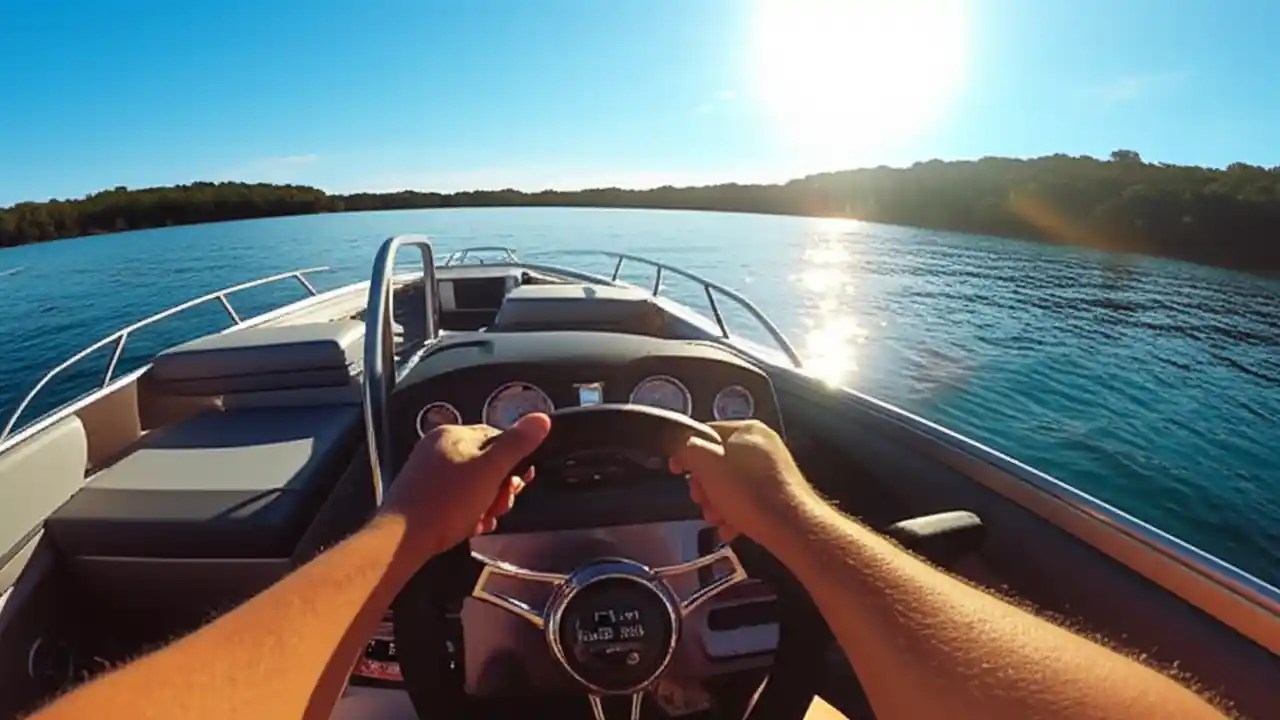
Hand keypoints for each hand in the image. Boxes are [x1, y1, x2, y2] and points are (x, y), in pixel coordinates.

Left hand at [381, 414, 550, 554]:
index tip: (520, 482)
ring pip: (473, 484)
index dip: (514, 461)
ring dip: (486, 504)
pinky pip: (457, 499)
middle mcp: (438, 449)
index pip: (497, 437)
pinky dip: (468, 512)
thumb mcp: (489, 470)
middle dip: (499, 487)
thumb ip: (517, 444)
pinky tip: (471, 526)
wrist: (403, 540)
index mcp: (452, 434)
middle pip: (486, 463)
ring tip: (483, 519)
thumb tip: (541, 418)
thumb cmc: (447, 502)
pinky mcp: (423, 497)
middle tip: (498, 505)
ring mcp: (428, 474)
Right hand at [670, 420, 820, 549]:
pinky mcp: (778, 496)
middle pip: (717, 462)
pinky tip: (732, 526)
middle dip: (704, 486)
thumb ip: (687, 447)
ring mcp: (772, 472)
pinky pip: (746, 501)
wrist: (792, 529)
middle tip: (703, 498)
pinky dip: (735, 514)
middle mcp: (762, 447)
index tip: (677, 470)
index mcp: (746, 431)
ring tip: (718, 517)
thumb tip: (679, 445)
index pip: (705, 432)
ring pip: (730, 485)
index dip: (686, 452)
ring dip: (717, 503)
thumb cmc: (753, 495)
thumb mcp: (707, 464)